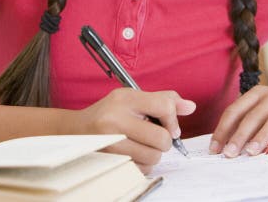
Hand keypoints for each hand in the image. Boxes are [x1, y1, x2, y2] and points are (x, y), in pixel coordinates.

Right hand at [75, 88, 195, 172]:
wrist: (77, 130)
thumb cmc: (109, 112)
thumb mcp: (132, 97)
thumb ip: (163, 100)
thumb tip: (190, 107)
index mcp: (124, 99)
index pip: (164, 106)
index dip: (172, 119)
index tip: (169, 124)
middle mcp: (115, 121)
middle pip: (162, 139)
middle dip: (163, 140)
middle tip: (152, 135)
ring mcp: (111, 145)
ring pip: (154, 157)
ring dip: (153, 153)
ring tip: (140, 143)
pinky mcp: (111, 162)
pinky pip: (143, 170)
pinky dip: (143, 164)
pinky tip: (132, 152)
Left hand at [210, 86, 267, 157]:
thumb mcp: (264, 113)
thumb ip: (246, 123)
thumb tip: (223, 144)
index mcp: (259, 93)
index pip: (236, 109)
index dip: (223, 129)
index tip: (215, 148)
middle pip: (254, 115)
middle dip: (239, 135)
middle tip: (229, 153)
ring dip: (262, 137)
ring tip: (251, 152)